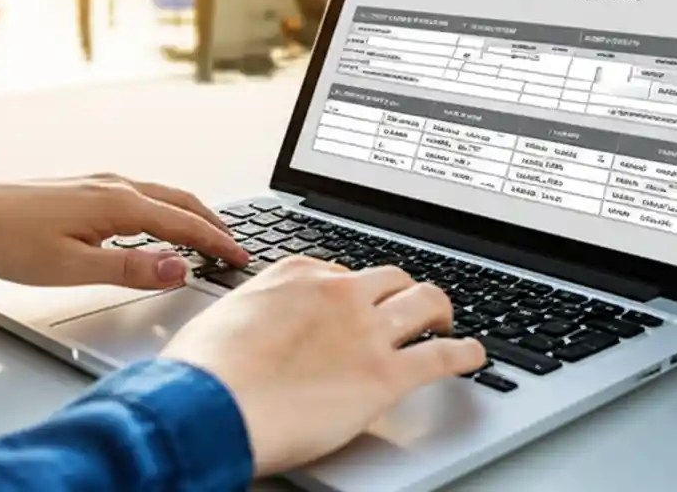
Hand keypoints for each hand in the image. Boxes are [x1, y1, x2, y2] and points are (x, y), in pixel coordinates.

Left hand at [0, 174, 247, 287]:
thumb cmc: (6, 241)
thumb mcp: (71, 269)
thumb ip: (129, 269)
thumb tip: (178, 266)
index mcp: (117, 203)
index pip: (184, 222)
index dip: (217, 242)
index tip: (241, 258)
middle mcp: (113, 185)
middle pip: (180, 200)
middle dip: (213, 223)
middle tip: (236, 247)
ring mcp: (98, 182)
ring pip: (161, 195)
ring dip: (190, 214)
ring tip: (207, 236)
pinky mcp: (84, 188)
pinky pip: (141, 195)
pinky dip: (165, 209)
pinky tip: (158, 224)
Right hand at [160, 256, 486, 474]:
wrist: (207, 404)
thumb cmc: (202, 370)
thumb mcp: (220, 320)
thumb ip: (251, 315)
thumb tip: (249, 327)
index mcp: (297, 275)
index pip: (340, 271)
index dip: (353, 289)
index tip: (356, 301)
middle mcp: (338, 293)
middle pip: (391, 278)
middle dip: (403, 291)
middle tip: (407, 307)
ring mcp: (366, 331)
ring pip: (425, 303)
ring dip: (440, 311)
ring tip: (445, 321)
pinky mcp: (385, 375)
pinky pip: (442, 356)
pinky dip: (464, 354)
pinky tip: (473, 355)